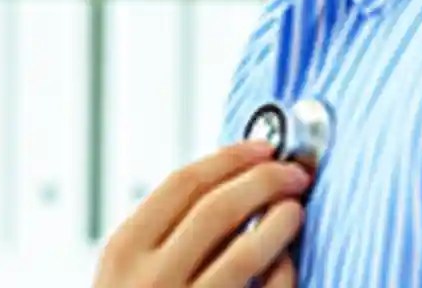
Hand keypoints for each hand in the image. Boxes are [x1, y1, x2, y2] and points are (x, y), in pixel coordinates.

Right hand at [92, 141, 310, 286]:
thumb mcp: (126, 271)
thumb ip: (164, 232)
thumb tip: (231, 183)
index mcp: (125, 250)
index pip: (183, 184)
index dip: (229, 159)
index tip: (263, 147)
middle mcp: (151, 279)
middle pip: (216, 208)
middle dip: (263, 180)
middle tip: (293, 172)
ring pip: (246, 252)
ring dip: (279, 222)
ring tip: (296, 209)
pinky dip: (280, 273)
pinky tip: (287, 260)